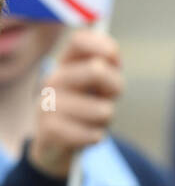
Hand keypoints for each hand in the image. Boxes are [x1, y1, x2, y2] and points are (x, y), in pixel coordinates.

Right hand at [29, 29, 122, 178]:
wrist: (54, 144)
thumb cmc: (83, 110)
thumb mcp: (96, 87)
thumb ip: (108, 69)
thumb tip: (112, 53)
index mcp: (65, 64)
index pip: (80, 41)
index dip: (103, 46)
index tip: (115, 60)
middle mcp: (53, 79)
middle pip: (97, 70)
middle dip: (115, 87)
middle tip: (109, 98)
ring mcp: (49, 103)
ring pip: (103, 110)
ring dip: (106, 119)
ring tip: (93, 120)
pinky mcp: (50, 130)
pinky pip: (94, 134)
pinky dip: (96, 137)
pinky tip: (84, 135)